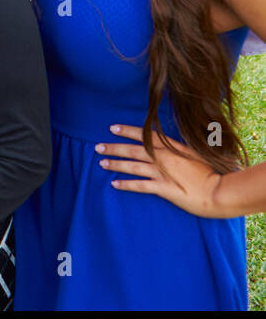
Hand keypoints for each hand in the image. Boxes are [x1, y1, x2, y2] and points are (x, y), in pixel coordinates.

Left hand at [97, 123, 223, 216]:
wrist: (221, 191)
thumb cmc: (213, 173)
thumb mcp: (197, 154)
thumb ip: (180, 149)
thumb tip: (169, 146)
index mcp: (172, 147)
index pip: (145, 135)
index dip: (128, 131)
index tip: (112, 128)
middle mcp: (164, 158)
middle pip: (133, 150)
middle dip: (114, 147)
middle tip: (97, 146)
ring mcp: (162, 173)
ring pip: (133, 166)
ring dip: (115, 164)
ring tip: (101, 163)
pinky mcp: (163, 189)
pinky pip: (140, 186)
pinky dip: (126, 184)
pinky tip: (114, 184)